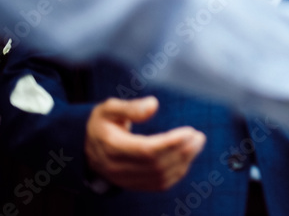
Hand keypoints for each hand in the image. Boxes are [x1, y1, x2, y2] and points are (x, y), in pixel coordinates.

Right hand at [84, 96, 205, 190]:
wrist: (89, 145)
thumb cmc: (103, 123)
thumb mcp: (109, 109)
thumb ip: (130, 107)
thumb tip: (153, 105)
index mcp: (111, 147)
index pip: (146, 150)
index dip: (170, 143)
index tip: (189, 131)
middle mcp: (117, 167)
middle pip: (156, 165)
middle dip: (181, 152)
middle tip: (199, 137)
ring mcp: (124, 179)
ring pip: (159, 177)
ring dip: (183, 162)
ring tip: (197, 144)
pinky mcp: (133, 184)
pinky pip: (158, 184)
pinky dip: (176, 173)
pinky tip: (187, 158)